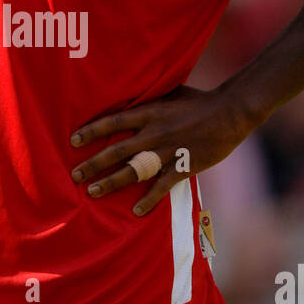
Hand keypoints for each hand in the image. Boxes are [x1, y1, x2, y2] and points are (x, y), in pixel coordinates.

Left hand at [69, 84, 249, 215]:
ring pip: (133, 171)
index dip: (91, 131)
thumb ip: (149, 98)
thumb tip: (129, 95)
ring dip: (111, 183)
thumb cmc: (199, 100)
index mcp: (149, 112)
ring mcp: (168, 151)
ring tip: (93, 192)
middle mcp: (154, 133)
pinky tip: (136, 211)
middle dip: (93, 164)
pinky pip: (162, 186)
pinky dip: (149, 200)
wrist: (230, 113)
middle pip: (116, 150)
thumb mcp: (169, 92)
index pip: (112, 122)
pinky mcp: (183, 166)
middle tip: (74, 174)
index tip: (73, 141)